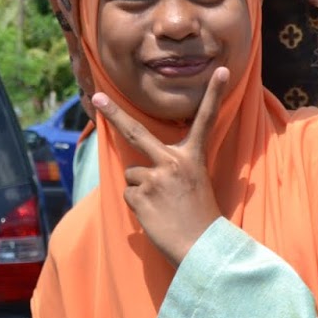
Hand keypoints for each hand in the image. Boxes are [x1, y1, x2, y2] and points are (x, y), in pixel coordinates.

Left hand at [92, 68, 227, 266]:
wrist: (202, 248)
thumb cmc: (201, 218)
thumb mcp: (198, 184)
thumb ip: (178, 169)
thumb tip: (147, 170)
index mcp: (193, 158)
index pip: (206, 120)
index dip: (214, 95)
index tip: (221, 70)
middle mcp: (173, 162)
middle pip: (136, 132)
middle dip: (114, 113)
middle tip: (97, 96)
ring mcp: (154, 177)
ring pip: (132, 175)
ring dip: (141, 190)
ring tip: (161, 207)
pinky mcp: (141, 195)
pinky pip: (129, 194)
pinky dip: (138, 206)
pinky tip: (155, 216)